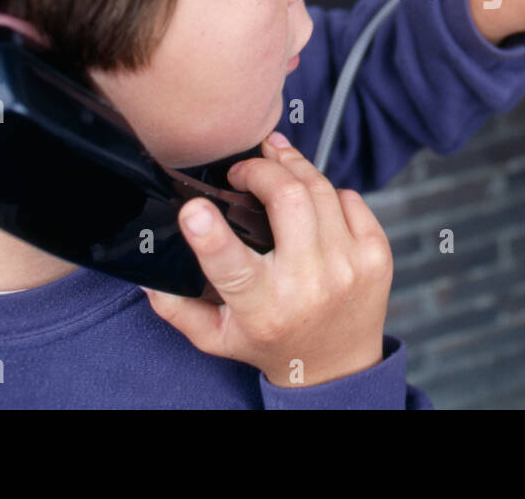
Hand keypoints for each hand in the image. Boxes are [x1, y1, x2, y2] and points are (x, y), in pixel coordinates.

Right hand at [142, 132, 391, 387]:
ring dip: (292, 165)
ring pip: (321, 189)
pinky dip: (327, 190)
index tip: (193, 208)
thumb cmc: (272, 343)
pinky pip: (350, 198)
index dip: (210, 234)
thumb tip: (147, 273)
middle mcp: (309, 284)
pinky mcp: (376, 254)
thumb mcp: (216, 336)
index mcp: (263, 307)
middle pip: (288, 200)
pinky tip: (311, 195)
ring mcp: (349, 266)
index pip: (232, 266)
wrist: (338, 365)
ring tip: (274, 159)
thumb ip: (178, 306)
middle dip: (261, 169)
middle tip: (242, 169)